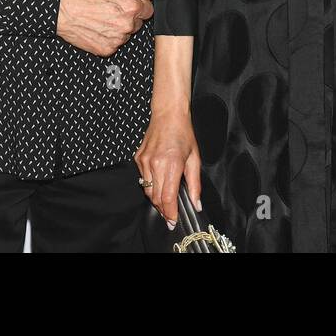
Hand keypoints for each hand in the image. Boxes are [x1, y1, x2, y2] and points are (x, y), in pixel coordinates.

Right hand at [56, 0, 152, 56]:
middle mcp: (127, 24)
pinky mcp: (107, 49)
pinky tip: (97, 28)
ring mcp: (117, 39)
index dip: (140, 7)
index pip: (149, 10)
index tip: (130, 5)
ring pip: (126, 35)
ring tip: (102, 19)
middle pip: (138, 24)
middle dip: (129, 18)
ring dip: (119, 29)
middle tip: (111, 11)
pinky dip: (108, 38)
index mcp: (131, 7)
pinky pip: (114, 44)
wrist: (61, 10)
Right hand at [135, 108, 201, 226]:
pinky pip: (142, 179)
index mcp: (171, 164)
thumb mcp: (195, 158)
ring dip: (156, 199)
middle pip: (155, 197)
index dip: (170, 212)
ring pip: (147, 190)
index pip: (167, 197)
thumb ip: (195, 184)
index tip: (173, 221)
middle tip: (170, 215)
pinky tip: (159, 182)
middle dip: (163, 209)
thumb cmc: (183, 134)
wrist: (168, 115)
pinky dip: (150, 185)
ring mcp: (144, 161)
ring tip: (165, 202)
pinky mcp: (138, 159)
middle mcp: (155, 164)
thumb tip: (197, 203)